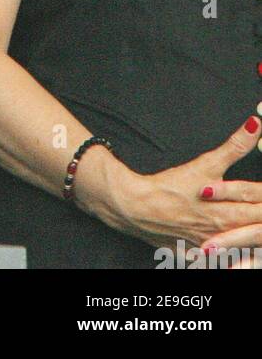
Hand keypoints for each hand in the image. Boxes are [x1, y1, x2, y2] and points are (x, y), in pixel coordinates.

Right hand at [78, 115, 261, 254]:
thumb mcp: (205, 164)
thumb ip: (234, 147)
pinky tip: (234, 249)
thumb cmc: (170, 187)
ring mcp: (214, 247)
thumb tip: (254, 125)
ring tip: (253, 228)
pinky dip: (233, 255)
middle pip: (256, 227)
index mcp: (231, 210)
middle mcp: (227, 232)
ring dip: (251, 237)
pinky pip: (223, 261)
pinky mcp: (200, 255)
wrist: (138, 208)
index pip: (261, 203)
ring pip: (243, 247)